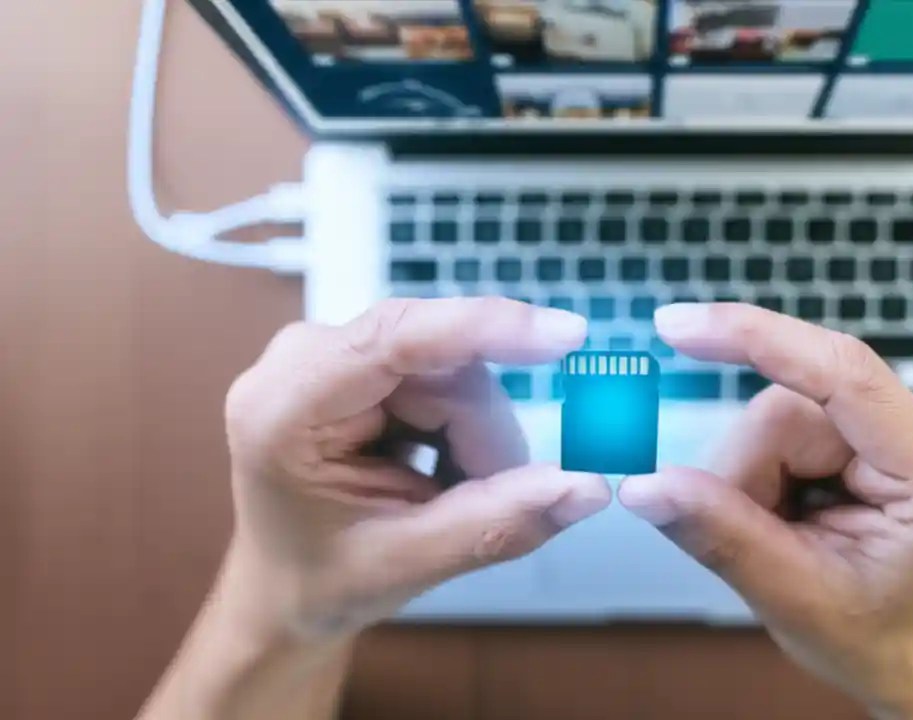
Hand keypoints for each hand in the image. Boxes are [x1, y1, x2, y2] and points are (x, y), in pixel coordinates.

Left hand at [221, 298, 609, 642]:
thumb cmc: (321, 581)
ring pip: (454, 370)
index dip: (485, 328)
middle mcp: (299, 359)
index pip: (394, 338)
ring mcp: (329, 353)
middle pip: (441, 363)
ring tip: (449, 499)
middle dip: (482, 433)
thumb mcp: (408, 562)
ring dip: (475, 437)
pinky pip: (443, 374)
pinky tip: (436, 472)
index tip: (566, 337)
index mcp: (283, 408)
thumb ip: (496, 522)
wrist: (279, 590)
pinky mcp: (358, 360)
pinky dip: (460, 428)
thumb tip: (588, 489)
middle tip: (488, 504)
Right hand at [619, 304, 912, 718]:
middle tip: (764, 538)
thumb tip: (646, 486)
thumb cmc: (876, 638)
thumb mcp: (794, 599)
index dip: (760, 339)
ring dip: (763, 474)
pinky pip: (803, 416)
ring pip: (788, 410)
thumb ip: (721, 533)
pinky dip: (779, 467)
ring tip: (790, 534)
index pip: (848, 375)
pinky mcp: (893, 422)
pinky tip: (803, 509)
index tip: (681, 327)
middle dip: (754, 471)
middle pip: (796, 405)